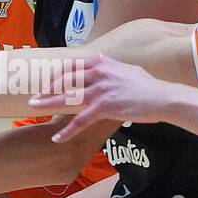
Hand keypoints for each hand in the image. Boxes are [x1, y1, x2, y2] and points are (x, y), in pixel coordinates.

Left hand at [28, 55, 173, 142]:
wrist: (162, 98)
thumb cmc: (148, 86)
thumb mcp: (128, 69)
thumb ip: (111, 65)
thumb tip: (101, 60)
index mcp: (102, 63)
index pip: (72, 66)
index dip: (57, 75)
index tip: (47, 83)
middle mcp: (99, 73)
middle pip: (65, 80)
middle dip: (47, 88)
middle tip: (35, 97)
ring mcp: (100, 90)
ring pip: (67, 97)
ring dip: (48, 103)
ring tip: (34, 109)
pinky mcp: (104, 106)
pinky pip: (80, 120)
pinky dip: (67, 130)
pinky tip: (58, 138)